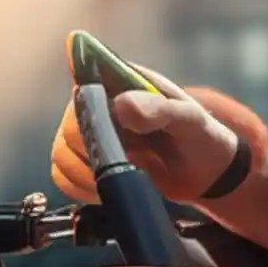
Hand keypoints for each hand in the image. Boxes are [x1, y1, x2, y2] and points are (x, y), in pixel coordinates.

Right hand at [51, 64, 240, 204]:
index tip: (105, 128)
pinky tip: (110, 188)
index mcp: (124, 82)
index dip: (88, 102)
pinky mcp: (88, 164)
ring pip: (62, 152)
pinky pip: (63, 176)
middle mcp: (101, 105)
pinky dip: (81, 187)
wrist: (205, 175)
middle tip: (126, 156)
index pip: (85, 78)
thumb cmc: (200, 136)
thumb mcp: (188, 118)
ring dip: (87, 171)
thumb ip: (159, 109)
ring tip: (122, 174)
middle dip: (94, 146)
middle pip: (71, 123)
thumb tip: (121, 104)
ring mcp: (93, 135)